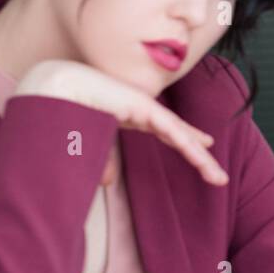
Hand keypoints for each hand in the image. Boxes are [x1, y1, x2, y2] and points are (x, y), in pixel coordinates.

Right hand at [14, 59, 228, 185]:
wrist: (54, 89)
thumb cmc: (66, 111)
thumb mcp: (90, 143)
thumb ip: (102, 161)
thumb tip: (108, 183)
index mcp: (130, 115)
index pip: (165, 130)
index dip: (185, 139)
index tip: (203, 145)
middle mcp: (142, 110)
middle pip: (178, 135)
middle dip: (199, 155)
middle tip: (219, 177)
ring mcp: (144, 106)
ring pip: (180, 135)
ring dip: (200, 158)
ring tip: (218, 178)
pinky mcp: (142, 105)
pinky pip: (170, 128)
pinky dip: (186, 141)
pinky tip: (202, 151)